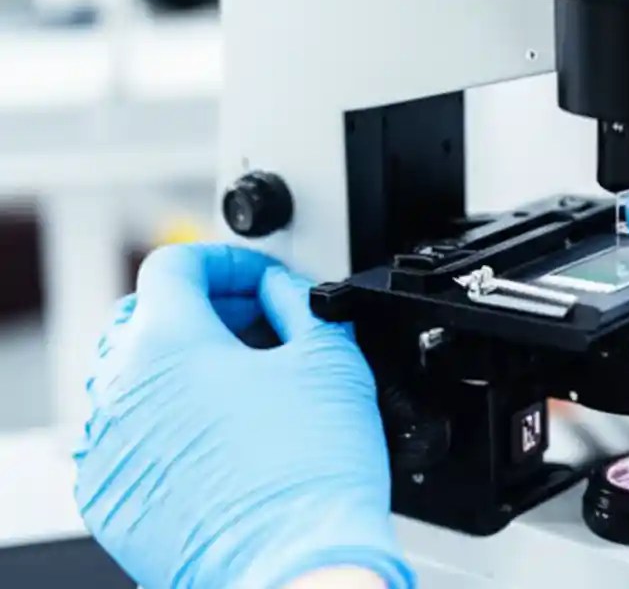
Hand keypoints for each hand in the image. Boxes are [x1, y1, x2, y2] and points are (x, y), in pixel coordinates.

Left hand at [74, 244, 412, 588]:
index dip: (230, 263)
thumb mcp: (330, 359)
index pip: (176, 265)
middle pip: (147, 316)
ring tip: (248, 387)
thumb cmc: (312, 476)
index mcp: (165, 343)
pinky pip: (132, 435)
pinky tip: (226, 439)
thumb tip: (287, 291)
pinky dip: (171, 423)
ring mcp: (105, 446)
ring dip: (187, 367)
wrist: (296, 570)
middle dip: (207, 311)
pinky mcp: (109, 494)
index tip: (262, 280)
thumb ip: (302, 302)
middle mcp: (119, 389)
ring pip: (136, 378)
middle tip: (260, 329)